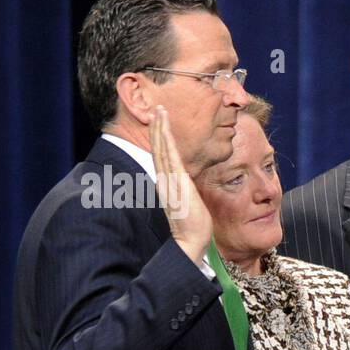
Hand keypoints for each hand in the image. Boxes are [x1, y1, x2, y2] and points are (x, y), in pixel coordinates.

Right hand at [149, 105, 210, 265]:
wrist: (191, 241)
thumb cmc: (193, 226)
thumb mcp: (189, 205)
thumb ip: (186, 193)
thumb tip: (188, 188)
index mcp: (168, 185)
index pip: (162, 157)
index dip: (160, 140)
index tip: (160, 124)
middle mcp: (165, 180)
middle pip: (159, 148)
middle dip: (157, 128)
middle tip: (156, 108)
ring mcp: (169, 179)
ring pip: (162, 148)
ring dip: (160, 128)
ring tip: (159, 110)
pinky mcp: (176, 181)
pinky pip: (168, 155)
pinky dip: (165, 139)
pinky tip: (164, 126)